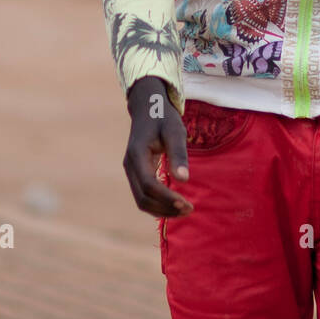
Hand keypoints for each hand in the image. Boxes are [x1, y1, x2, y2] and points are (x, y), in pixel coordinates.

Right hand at [123, 77, 192, 218]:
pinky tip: (175, 204)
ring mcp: (131, 171)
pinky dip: (158, 204)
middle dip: (165, 208)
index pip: (149, 185)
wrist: (148, 108)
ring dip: (162, 210)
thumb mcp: (174, 131)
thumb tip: (183, 180)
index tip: (186, 203)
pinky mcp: (136, 174)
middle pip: (143, 198)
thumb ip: (178, 154)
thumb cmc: (163, 118)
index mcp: (137, 155)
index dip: (166, 198)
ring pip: (141, 201)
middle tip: (189, 209)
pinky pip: (144, 195)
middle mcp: (130, 166)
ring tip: (184, 210)